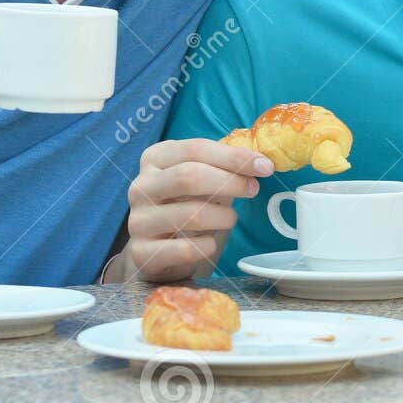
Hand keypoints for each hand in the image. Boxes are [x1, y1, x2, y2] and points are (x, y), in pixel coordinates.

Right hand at [117, 138, 273, 281]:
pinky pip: (186, 249)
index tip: (264, 166)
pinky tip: (210, 242)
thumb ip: (225, 166)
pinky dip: (207, 246)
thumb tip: (261, 162)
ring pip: (191, 214)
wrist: (156, 249)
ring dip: (223, 216)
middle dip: (231, 182)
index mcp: (155, 159)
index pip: (195, 149)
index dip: (234, 156)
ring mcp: (138, 221)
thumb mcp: (201, 178)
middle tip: (253, 189)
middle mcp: (140, 187)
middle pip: (189, 176)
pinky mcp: (143, 253)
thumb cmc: (186, 203)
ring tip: (231, 218)